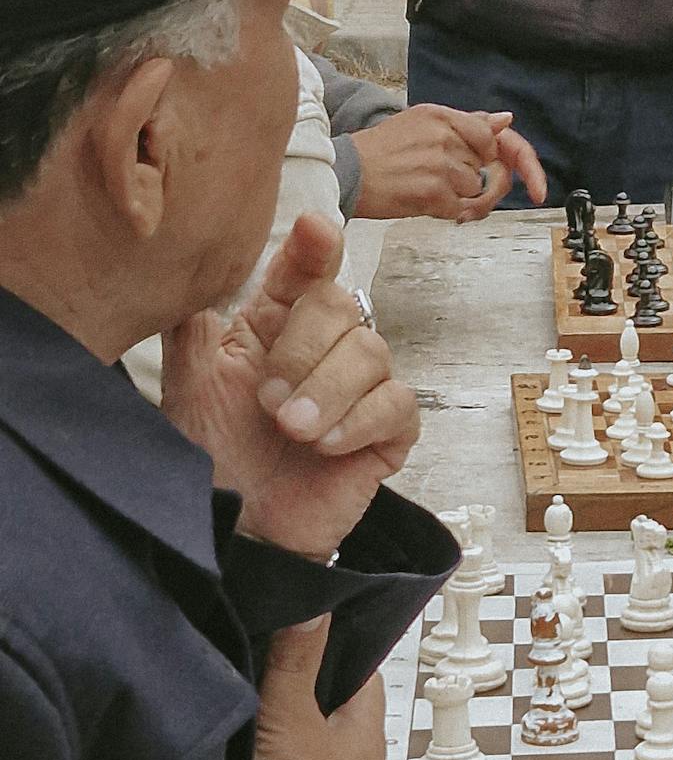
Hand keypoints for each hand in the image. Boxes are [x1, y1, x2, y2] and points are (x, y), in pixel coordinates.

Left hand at [161, 213, 418, 560]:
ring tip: (291, 430)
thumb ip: (191, 335)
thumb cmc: (214, 459)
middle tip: (267, 400)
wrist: (238, 530)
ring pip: (372, 352)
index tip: (314, 229)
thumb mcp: (189, 393)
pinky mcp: (387, 433)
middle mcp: (323, 350)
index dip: (312, 249)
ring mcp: (360, 390)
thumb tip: (187, 279)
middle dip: (303, 349)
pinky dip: (360, 420)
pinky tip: (325, 446)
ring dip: (327, 390)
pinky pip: (397, 405)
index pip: (302, 273)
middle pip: (341, 306)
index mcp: (275, 327)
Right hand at [252, 616, 384, 759]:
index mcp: (367, 730)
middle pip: (329, 706)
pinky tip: (242, 759)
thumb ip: (296, 665)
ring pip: (308, 743)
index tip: (300, 625)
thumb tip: (316, 609)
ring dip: (281, 730)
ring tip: (243, 706)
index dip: (330, 646)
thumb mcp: (289, 721)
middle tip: (258, 662)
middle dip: (298, 688)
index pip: (358, 670)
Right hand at [350, 105, 547, 219]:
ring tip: (434, 194)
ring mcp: (441, 164)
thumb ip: (467, 124)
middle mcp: (444, 136)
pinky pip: (464, 210)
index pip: (497, 136)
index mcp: (442, 115)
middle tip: (461, 190)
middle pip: (490, 168)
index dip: (520, 161)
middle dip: (483, 184)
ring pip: (478, 190)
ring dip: (464, 200)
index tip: (533, 183)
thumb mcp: (420, 123)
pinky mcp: (434, 192)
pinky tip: (430, 205)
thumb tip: (505, 121)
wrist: (346, 174)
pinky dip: (453, 214)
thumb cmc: (380, 152)